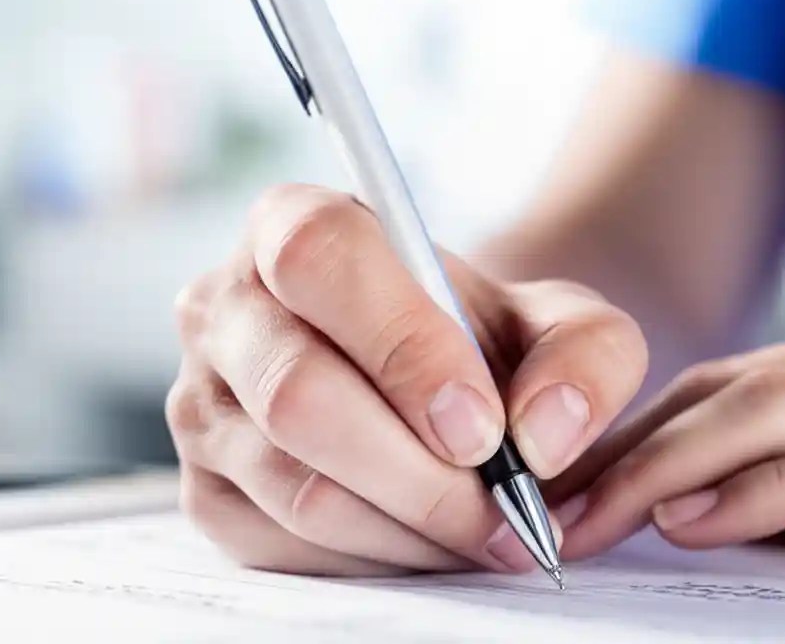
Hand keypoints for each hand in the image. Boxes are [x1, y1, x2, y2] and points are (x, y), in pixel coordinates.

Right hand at [167, 184, 646, 574]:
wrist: (429, 388)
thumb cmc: (477, 342)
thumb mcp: (555, 322)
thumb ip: (585, 354)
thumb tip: (542, 435)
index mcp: (292, 224)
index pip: (319, 260)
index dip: (403, 345)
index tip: (484, 426)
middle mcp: (223, 305)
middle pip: (298, 394)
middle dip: (420, 474)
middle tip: (505, 511)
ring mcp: (199, 401)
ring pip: (295, 485)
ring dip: (409, 529)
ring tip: (483, 534)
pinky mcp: (203, 487)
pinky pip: (283, 543)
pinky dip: (374, 560)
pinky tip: (427, 542)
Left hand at [551, 293, 784, 558]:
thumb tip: (697, 510)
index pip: (729, 382)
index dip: (631, 434)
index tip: (562, 486)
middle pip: (731, 390)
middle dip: (624, 452)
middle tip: (545, 510)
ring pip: (775, 411)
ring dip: (662, 469)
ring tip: (589, 520)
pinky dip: (762, 494)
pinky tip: (694, 523)